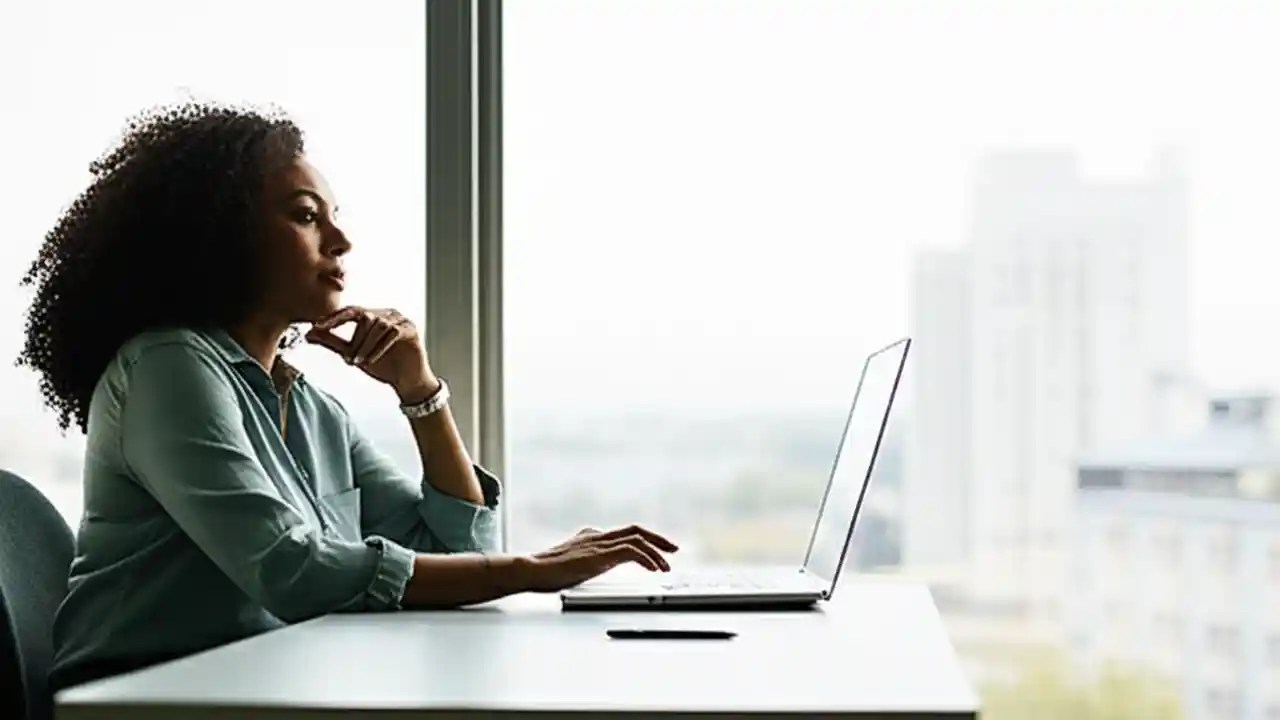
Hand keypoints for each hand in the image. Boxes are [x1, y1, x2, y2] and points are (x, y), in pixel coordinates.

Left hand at [305, 307, 434, 396]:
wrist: (407, 382)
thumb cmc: (382, 365)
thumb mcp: (353, 353)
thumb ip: (332, 342)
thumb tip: (309, 334)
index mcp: (372, 315)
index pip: (350, 310)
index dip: (333, 318)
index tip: (316, 327)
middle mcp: (386, 313)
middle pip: (365, 317)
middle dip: (355, 340)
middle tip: (348, 359)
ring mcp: (400, 320)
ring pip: (378, 326)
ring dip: (366, 346)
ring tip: (359, 362)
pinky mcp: (410, 330)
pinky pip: (393, 333)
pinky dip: (379, 348)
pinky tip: (371, 361)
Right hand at [523, 525, 679, 591]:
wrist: (530, 570)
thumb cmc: (545, 571)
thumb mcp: (571, 563)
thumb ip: (585, 561)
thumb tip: (592, 565)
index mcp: (592, 537)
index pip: (625, 533)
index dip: (645, 541)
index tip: (658, 552)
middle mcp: (597, 536)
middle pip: (635, 530)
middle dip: (658, 539)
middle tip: (673, 549)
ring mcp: (598, 543)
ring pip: (637, 538)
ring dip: (656, 551)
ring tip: (666, 565)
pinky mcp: (599, 554)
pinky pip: (630, 550)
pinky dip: (646, 557)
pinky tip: (653, 568)